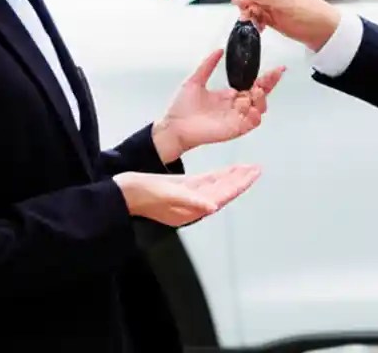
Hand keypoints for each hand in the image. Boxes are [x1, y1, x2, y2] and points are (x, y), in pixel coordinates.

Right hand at [115, 164, 260, 226]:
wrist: (120, 192)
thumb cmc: (140, 193)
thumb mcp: (166, 194)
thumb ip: (190, 201)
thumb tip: (213, 207)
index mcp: (191, 209)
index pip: (221, 196)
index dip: (238, 185)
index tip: (253, 174)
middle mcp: (192, 206)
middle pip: (222, 191)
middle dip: (240, 180)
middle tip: (257, 169)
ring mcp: (187, 197)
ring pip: (216, 186)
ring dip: (232, 177)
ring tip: (248, 168)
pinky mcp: (180, 189)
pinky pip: (205, 183)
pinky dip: (218, 176)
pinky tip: (226, 171)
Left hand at [154, 48, 285, 159]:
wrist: (173, 125)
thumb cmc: (182, 108)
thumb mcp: (196, 80)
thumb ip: (208, 65)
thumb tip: (219, 50)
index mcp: (230, 95)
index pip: (253, 84)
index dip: (267, 77)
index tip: (278, 68)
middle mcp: (236, 106)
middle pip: (261, 95)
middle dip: (270, 84)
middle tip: (273, 74)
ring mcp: (237, 118)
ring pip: (260, 108)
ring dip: (262, 98)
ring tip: (256, 90)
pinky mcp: (235, 129)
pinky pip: (252, 122)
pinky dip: (255, 114)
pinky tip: (250, 106)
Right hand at [230, 0, 340, 50]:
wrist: (322, 30)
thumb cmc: (311, 12)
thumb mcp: (286, 2)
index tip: (243, 1)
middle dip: (244, 3)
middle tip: (248, 13)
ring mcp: (269, 1)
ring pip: (247, 4)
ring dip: (248, 14)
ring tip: (256, 22)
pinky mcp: (269, 14)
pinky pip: (253, 15)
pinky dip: (254, 21)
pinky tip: (260, 26)